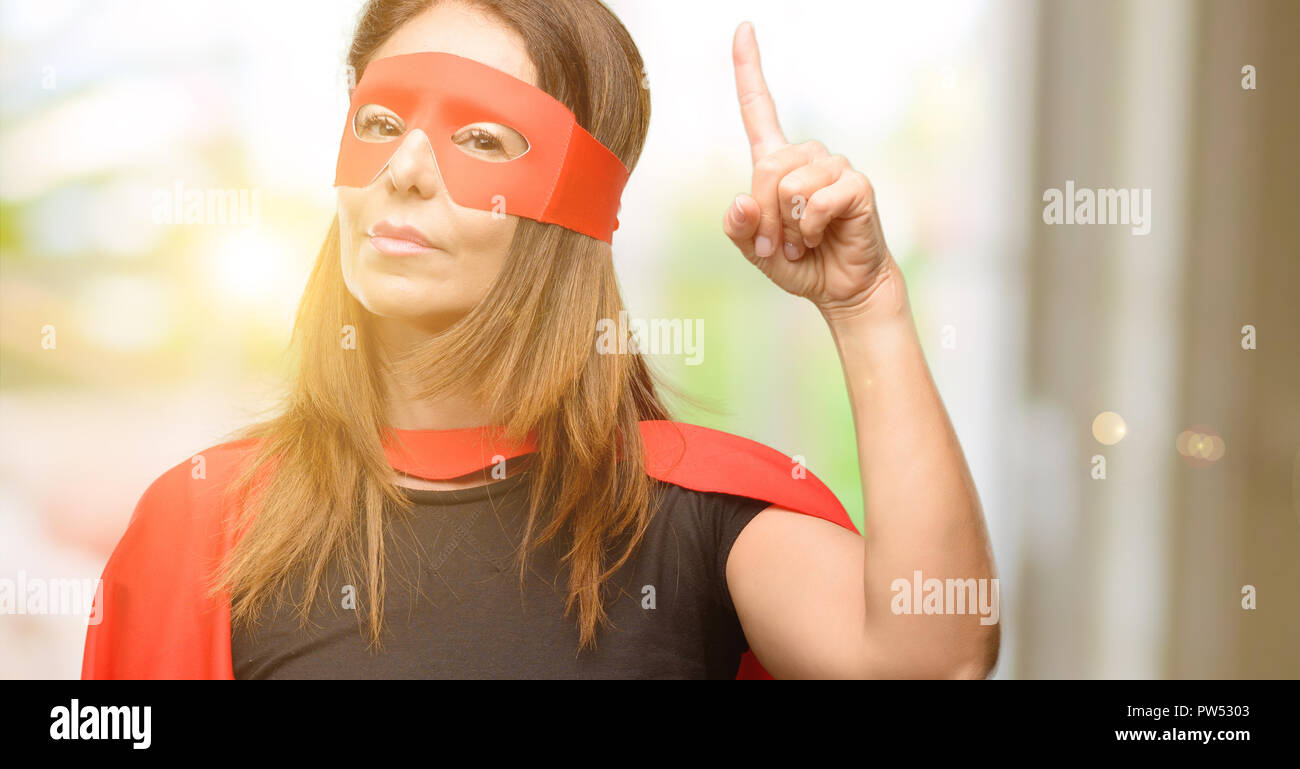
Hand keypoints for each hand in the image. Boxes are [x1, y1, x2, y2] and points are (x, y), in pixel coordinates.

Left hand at [723, 22, 905, 321]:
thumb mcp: (754, 250)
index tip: (743, 28)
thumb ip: (738, 227)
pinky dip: (809, 228)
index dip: (749, 68)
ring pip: (789, 183)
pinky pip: (817, 200)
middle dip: (762, 213)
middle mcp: (806, 157)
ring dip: (786, 225)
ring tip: (800, 243)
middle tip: (772, 245)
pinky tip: (819, 238)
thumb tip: (741, 201)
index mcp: (778, 162)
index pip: (759, 107)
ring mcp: (834, 168)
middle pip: (767, 166)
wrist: (841, 289)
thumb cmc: (799, 264)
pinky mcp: (857, 186)